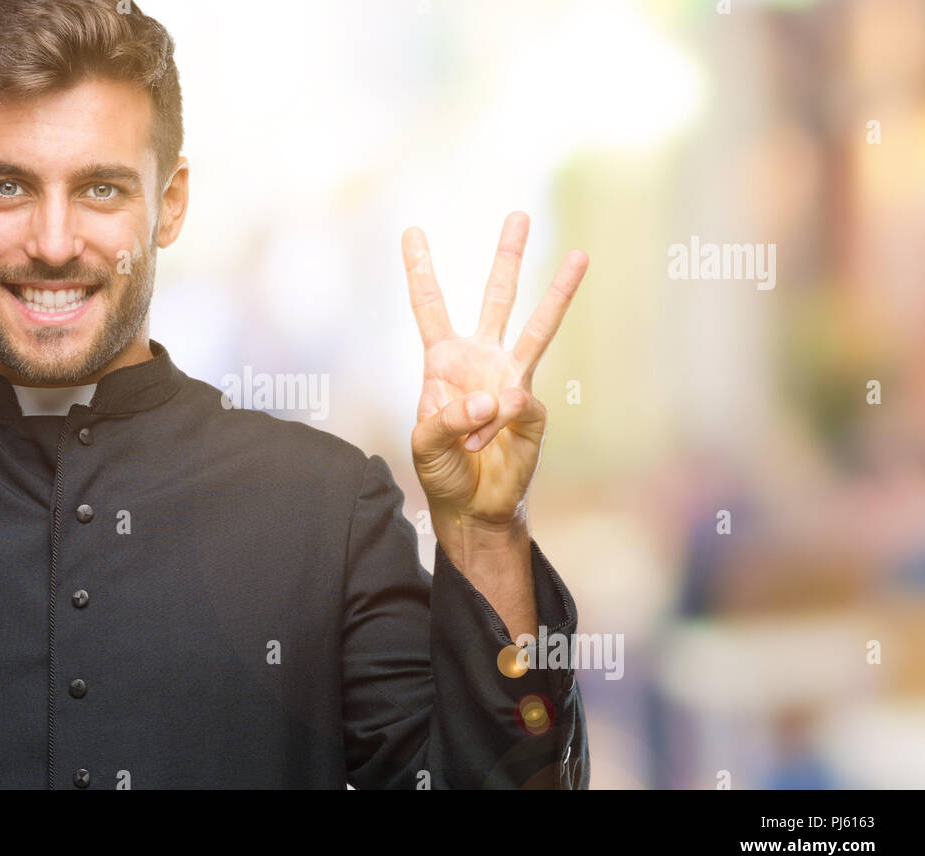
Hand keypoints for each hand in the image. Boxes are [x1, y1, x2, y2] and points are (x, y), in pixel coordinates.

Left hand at [403, 212, 587, 537]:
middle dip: (507, 257)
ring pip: (538, 329)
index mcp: (444, 361)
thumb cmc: (443, 468)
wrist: (472, 505)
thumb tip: (497, 397)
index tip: (412, 231)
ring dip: (558, 293)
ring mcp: (511, 381)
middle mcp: (482, 360)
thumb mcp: (424, 442)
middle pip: (495, 299)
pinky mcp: (532, 409)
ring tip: (581, 255)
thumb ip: (449, 418)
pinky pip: (516, 406)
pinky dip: (494, 426)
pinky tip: (483, 443)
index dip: (421, 270)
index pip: (430, 307)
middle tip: (518, 214)